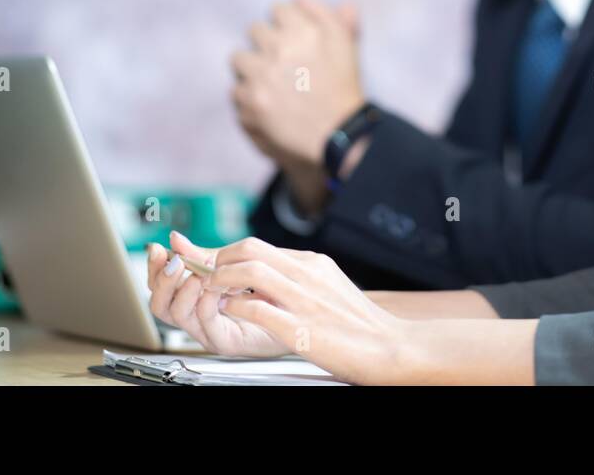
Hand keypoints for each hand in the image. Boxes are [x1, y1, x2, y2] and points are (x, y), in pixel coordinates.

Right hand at [146, 231, 290, 357]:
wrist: (302, 316)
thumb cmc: (269, 291)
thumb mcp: (234, 265)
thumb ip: (205, 254)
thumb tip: (176, 238)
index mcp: (195, 296)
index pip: (160, 286)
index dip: (154, 268)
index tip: (158, 248)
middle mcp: (197, 315)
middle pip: (160, 303)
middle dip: (163, 280)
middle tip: (175, 262)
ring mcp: (209, 330)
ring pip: (177, 314)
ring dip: (184, 290)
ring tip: (198, 274)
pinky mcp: (226, 341)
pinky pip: (206, 325)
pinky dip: (206, 304)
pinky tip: (215, 290)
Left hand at [203, 236, 414, 384]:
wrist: (389, 347)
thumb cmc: (357, 323)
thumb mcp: (329, 286)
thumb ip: (299, 277)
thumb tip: (264, 274)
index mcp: (312, 263)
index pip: (258, 246)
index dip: (226, 254)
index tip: (211, 266)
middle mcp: (307, 275)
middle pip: (249, 249)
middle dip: (218, 260)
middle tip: (205, 276)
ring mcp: (303, 301)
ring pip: (249, 272)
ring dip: (221, 279)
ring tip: (211, 293)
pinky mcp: (300, 329)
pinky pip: (256, 308)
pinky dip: (234, 307)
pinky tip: (229, 313)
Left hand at [229, 0, 364, 172]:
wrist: (339, 136)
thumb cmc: (343, 87)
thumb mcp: (344, 44)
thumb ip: (321, 13)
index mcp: (303, 30)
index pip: (278, 10)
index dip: (289, 28)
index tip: (299, 45)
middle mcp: (279, 48)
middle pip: (255, 31)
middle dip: (269, 46)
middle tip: (287, 67)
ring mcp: (260, 76)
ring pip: (239, 59)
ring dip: (252, 69)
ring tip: (273, 86)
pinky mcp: (248, 103)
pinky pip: (236, 90)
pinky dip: (249, 99)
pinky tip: (270, 107)